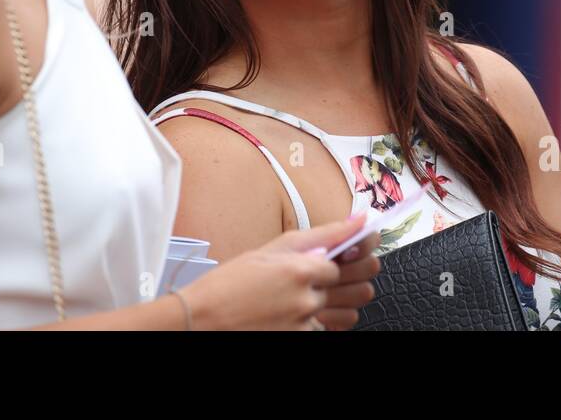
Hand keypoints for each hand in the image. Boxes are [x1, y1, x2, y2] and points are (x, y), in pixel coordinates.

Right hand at [178, 214, 379, 329]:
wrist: (202, 320)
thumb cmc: (229, 284)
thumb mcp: (270, 249)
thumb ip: (319, 236)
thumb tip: (359, 219)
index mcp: (299, 269)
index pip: (344, 263)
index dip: (335, 261)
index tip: (327, 261)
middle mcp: (306, 299)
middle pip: (358, 288)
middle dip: (348, 281)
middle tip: (330, 278)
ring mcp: (304, 324)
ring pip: (349, 313)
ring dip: (337, 304)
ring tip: (310, 297)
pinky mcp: (300, 340)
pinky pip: (328, 330)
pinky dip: (318, 322)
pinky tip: (296, 314)